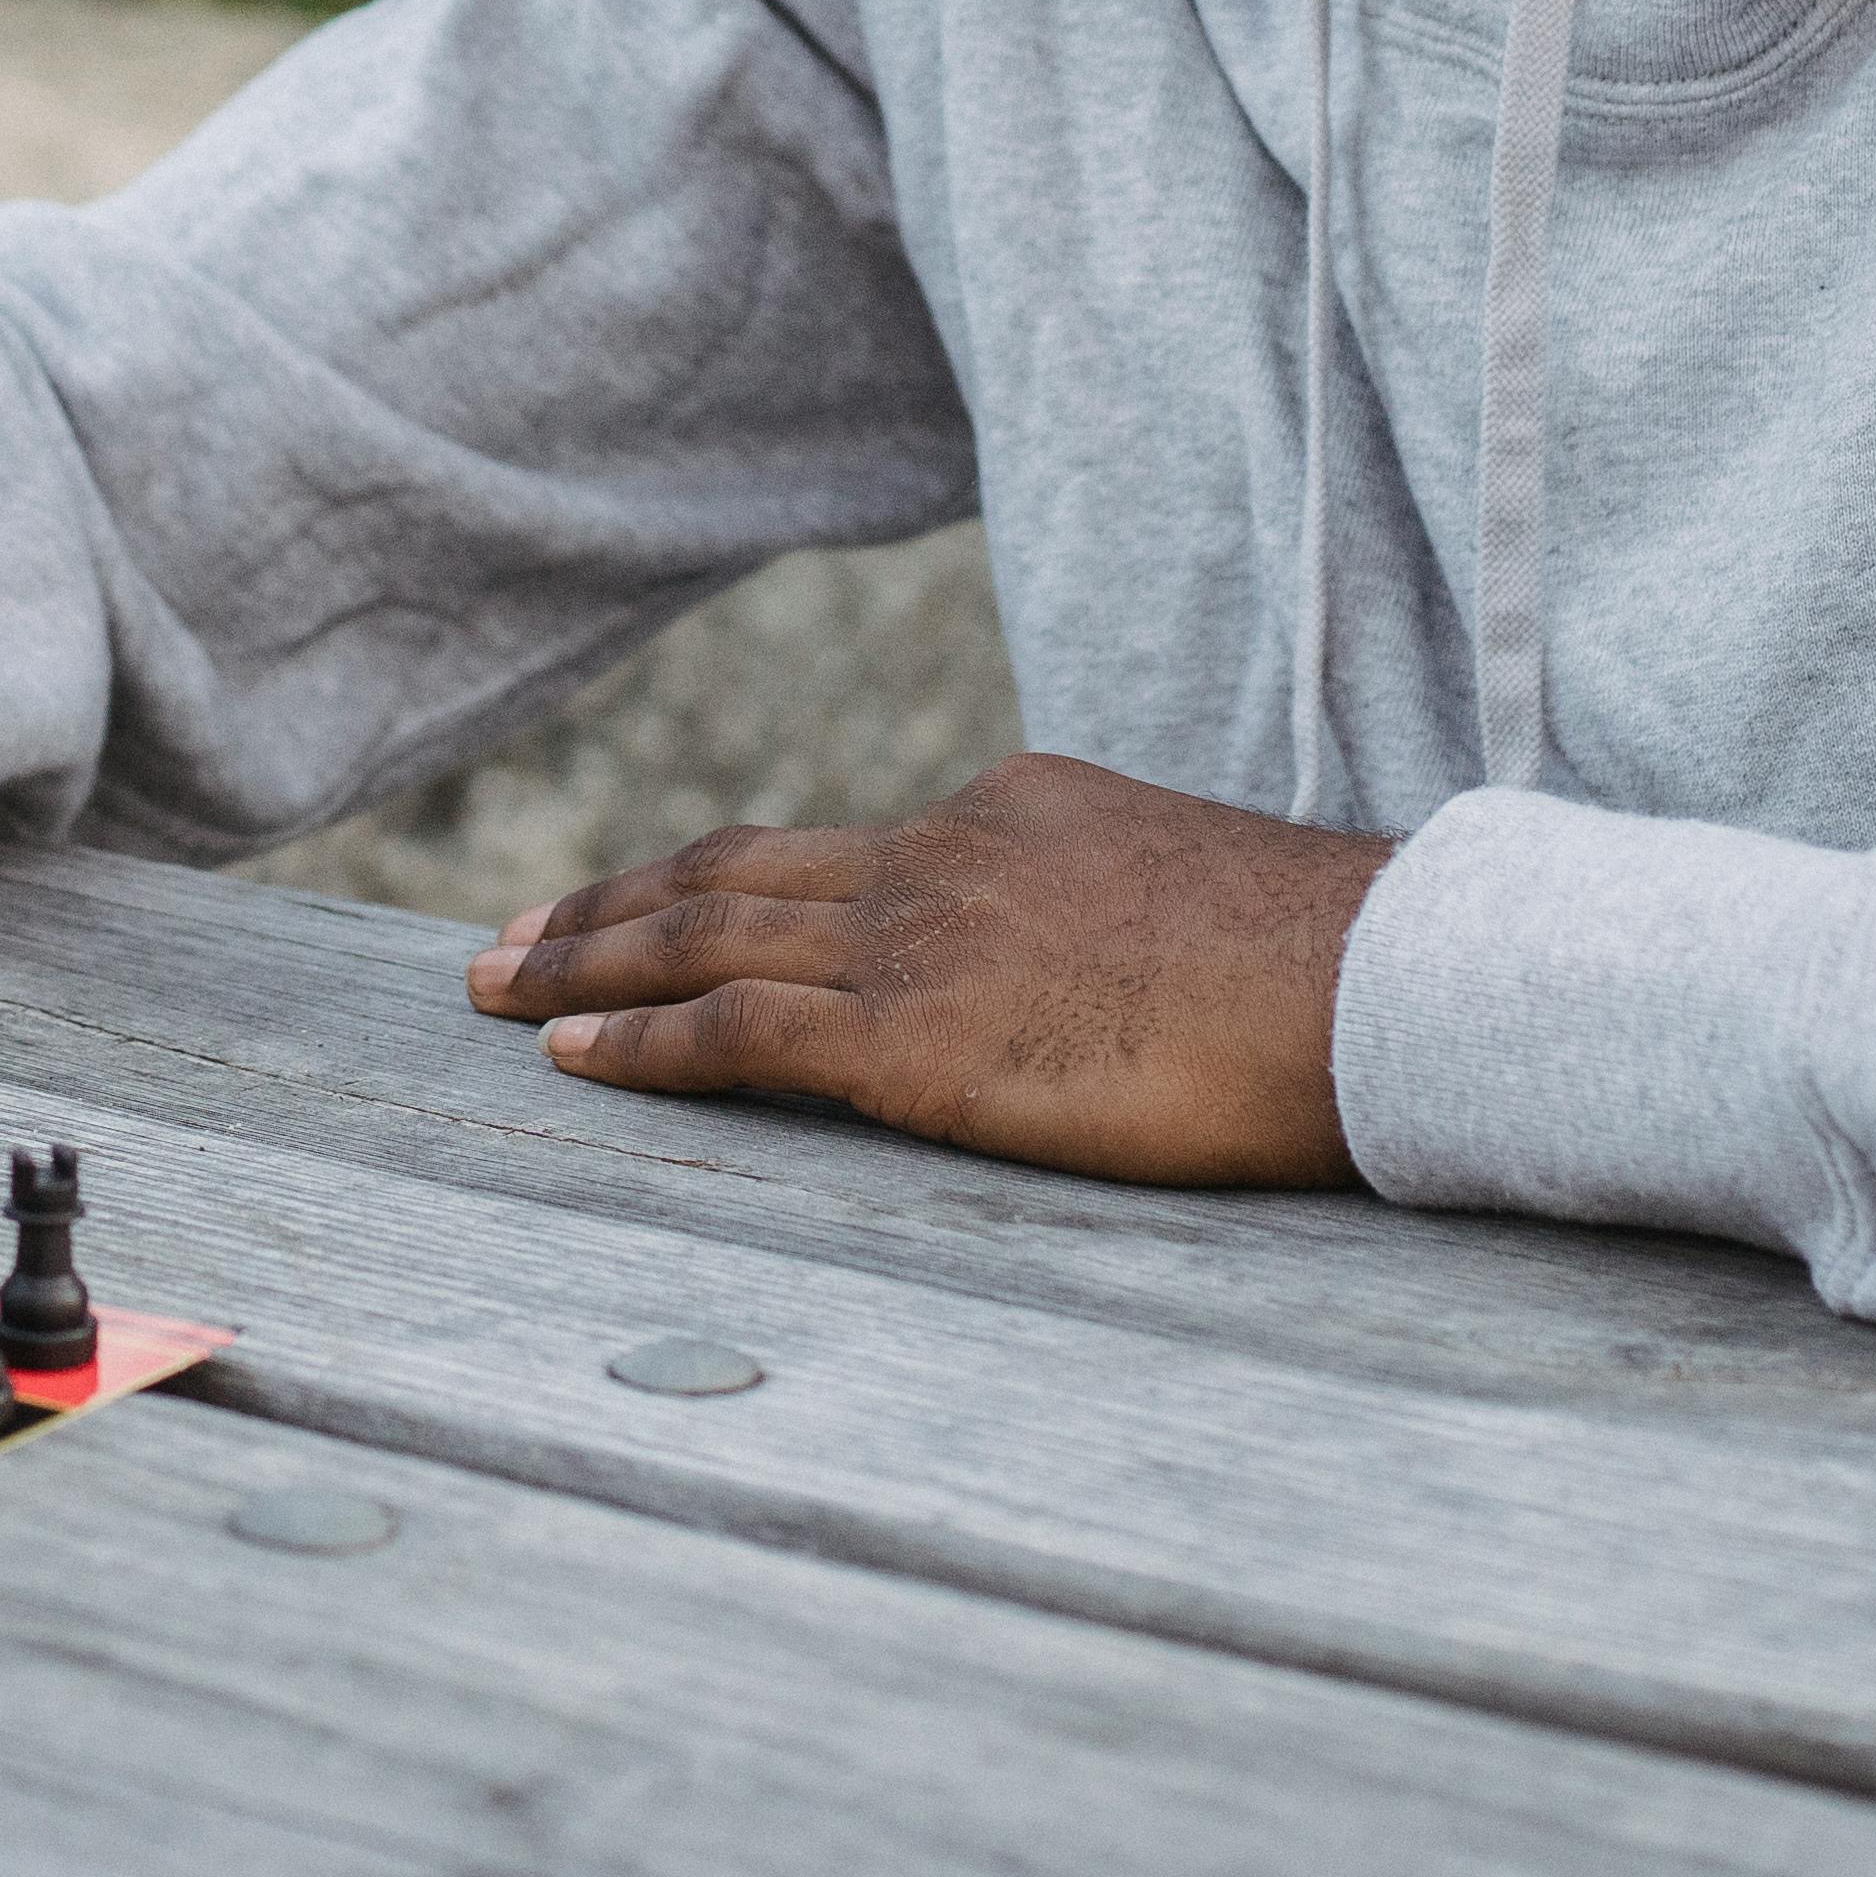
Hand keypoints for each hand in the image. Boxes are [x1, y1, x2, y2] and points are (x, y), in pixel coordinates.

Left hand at [460, 754, 1396, 1185]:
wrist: (1379, 981)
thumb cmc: (1329, 972)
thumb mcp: (1191, 907)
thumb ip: (1107, 921)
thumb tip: (1097, 974)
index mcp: (1012, 814)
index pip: (836, 849)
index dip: (723, 877)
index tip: (649, 904)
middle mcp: (945, 854)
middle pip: (734, 870)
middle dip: (610, 906)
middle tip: (511, 935)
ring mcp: (926, 939)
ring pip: (705, 935)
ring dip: (585, 964)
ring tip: (496, 989)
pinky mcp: (918, 1039)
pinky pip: (735, 1032)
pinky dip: (637, 1045)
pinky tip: (569, 1062)